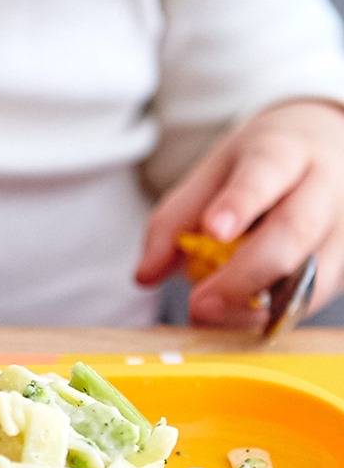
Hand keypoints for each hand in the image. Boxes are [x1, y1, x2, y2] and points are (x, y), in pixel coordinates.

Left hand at [136, 99, 343, 326]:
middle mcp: (325, 186)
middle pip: (295, 231)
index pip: (266, 171)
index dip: (241, 202)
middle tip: (199, 303)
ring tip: (211, 315)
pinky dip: (269, 316)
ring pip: (312, 274)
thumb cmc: (258, 168)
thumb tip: (144, 276)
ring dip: (256, 307)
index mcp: (284, 151)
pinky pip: (311, 299)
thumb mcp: (210, 177)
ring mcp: (342, 228)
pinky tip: (235, 319)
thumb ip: (172, 223)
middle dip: (244, 275)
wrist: (324, 149)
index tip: (213, 229)